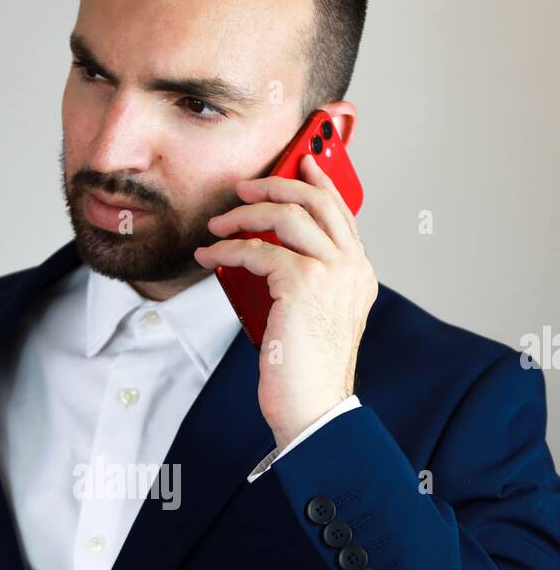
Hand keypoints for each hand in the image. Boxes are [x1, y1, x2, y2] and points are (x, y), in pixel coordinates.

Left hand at [194, 152, 377, 449]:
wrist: (313, 408)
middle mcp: (353, 267)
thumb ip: (304, 279)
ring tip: (218, 223)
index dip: (319, 182)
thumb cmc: (306, 372)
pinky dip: (227, 248)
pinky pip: (257, 249)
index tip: (300, 161)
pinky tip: (210, 254)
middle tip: (244, 188)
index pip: (341, 212)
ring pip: (286, 215)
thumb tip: (266, 249)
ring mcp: (332, 272)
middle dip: (276, 184)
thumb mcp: (311, 316)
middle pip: (315, 201)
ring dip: (245, 214)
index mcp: (360, 274)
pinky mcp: (303, 283)